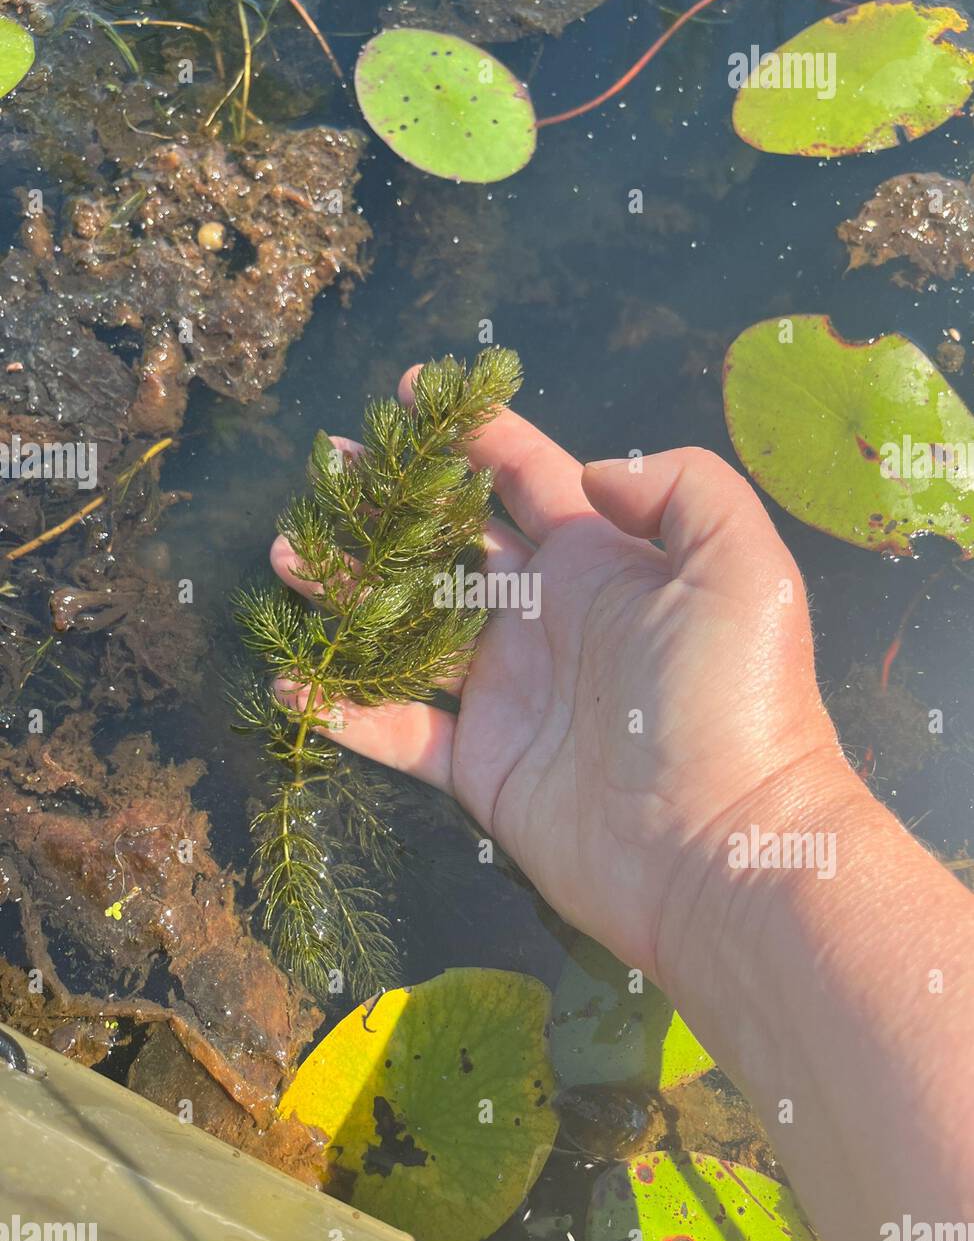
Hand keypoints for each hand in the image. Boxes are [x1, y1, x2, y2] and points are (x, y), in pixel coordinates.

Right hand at [271, 368, 842, 984]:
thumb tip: (592, 473)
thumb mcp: (741, 566)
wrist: (723, 849)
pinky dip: (344, 708)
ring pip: (407, 626)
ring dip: (347, 591)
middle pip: (450, 542)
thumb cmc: (738, 701)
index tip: (417, 390)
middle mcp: (545, 617)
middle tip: (329, 466)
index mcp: (600, 562)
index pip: (526, 475)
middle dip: (390, 502)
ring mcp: (509, 693)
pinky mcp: (482, 767)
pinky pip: (398, 730)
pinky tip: (291, 680)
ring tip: (286, 555)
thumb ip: (680, 487)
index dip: (473, 431)